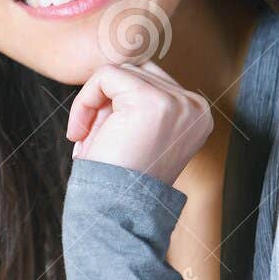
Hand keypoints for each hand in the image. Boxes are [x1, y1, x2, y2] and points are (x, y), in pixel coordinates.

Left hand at [66, 60, 213, 186]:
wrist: (116, 212)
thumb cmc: (119, 180)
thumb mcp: (138, 134)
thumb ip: (136, 100)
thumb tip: (115, 67)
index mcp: (198, 115)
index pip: (151, 80)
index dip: (117, 104)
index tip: (102, 141)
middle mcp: (195, 106)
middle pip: (137, 72)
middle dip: (106, 104)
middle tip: (90, 143)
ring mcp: (177, 102)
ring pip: (120, 72)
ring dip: (94, 105)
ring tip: (88, 141)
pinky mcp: (152, 100)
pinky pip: (105, 76)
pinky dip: (84, 101)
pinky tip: (80, 134)